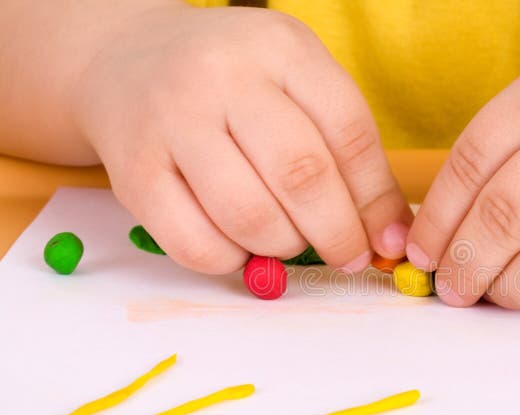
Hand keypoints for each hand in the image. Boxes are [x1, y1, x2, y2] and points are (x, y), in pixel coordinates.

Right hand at [74, 3, 411, 273]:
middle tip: (347, 255)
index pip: (349, 133)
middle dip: (337, 233)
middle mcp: (222, 76)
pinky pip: (196, 245)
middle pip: (301, 175)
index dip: (376, 200)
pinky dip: (233, 261)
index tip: (386, 239)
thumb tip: (390, 237)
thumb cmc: (233, 82)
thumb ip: (344, 149)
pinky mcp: (132, 173)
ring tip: (289, 241)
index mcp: (280, 48)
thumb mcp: (294, 83)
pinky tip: (241, 246)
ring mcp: (171, 122)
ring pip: (250, 216)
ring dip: (284, 247)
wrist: (128, 59)